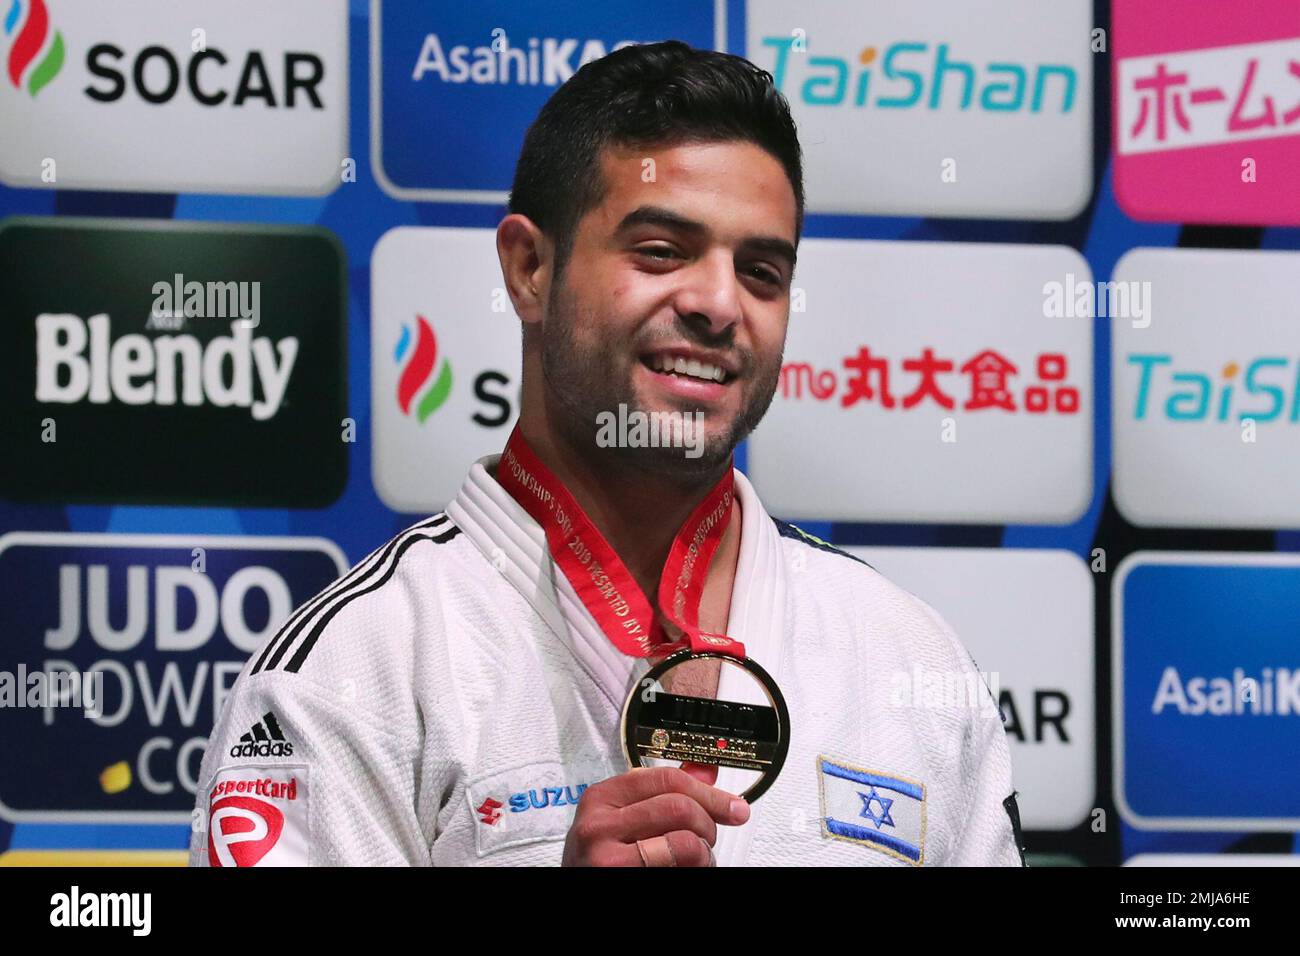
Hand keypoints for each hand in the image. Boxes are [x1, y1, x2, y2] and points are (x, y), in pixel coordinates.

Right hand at [561, 764, 749, 866]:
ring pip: (684, 841)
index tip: (733, 807)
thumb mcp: (623, 822)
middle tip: (708, 842)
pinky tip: (681, 872)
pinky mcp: (614, 874)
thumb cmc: (602, 863)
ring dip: (702, 855)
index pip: (667, 778)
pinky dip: (692, 869)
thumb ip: (662, 795)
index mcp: (602, 797)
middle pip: (680, 807)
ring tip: (695, 862)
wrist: (574, 895)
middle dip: (707, 826)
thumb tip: (705, 772)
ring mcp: (604, 855)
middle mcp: (599, 823)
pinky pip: (676, 865)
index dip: (710, 793)